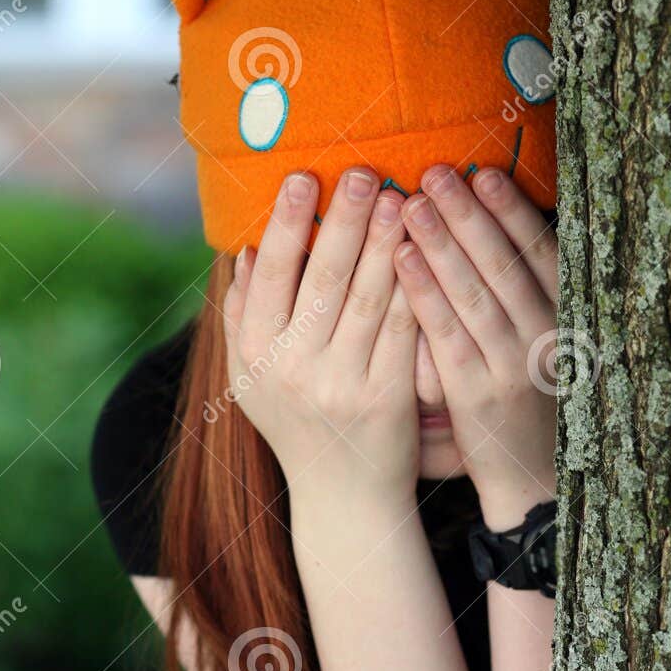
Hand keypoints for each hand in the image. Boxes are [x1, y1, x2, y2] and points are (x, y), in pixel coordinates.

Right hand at [223, 168, 418, 506]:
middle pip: (323, 279)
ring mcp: (342, 385)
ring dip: (387, 243)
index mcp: (256, 356)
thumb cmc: (298, 424)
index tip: (304, 176)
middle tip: (363, 171)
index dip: (290, 224)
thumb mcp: (252, 379)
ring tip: (401, 197)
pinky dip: (416, 286)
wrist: (344, 499)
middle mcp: (293, 370)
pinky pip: (404, 330)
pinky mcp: (388, 398)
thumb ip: (243, 316)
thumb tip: (245, 250)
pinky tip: (427, 250)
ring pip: (368, 298)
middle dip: (344, 221)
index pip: (272, 276)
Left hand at [395, 166, 558, 527]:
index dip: (512, 211)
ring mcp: (513, 365)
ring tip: (409, 202)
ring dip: (440, 242)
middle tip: (436, 172)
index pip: (542, 252)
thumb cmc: (530, 401)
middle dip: (469, 214)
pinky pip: (447, 333)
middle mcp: (547, 337)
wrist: (534, 480)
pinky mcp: (478, 393)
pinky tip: (400, 259)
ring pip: (475, 292)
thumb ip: (525, 294)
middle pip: (505, 263)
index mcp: (567, 317)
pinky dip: (424, 292)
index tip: (485, 173)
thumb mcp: (543, 344)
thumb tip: (491, 224)